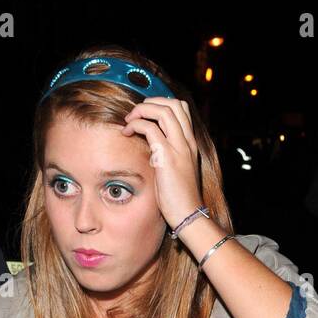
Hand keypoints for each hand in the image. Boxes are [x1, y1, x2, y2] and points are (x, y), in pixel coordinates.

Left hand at [121, 97, 201, 231]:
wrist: (188, 215)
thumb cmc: (180, 198)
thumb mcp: (175, 170)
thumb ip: (167, 154)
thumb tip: (151, 147)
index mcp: (190, 143)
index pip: (181, 109)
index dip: (161, 104)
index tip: (145, 114)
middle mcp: (187, 141)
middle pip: (173, 104)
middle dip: (150, 102)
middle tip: (136, 114)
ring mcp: (179, 148)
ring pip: (163, 111)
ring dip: (142, 110)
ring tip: (129, 121)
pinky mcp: (167, 156)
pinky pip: (150, 129)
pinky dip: (136, 125)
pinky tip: (127, 133)